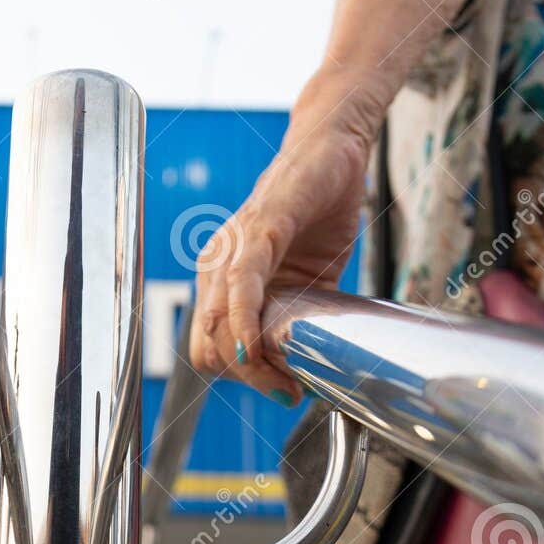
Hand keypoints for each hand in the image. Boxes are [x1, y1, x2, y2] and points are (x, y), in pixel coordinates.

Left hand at [190, 127, 369, 399]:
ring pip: (218, 326)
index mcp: (222, 281)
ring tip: (287, 379)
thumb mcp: (311, 281)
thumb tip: (304, 374)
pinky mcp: (258, 227)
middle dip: (248, 378)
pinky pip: (240, 282)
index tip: (284, 391)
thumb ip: (299, 319)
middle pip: (208, 348)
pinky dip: (243, 320)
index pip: (210, 349)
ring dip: (249, 361)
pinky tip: (255, 344)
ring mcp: (232, 247)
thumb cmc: (321, 213)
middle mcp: (216, 266)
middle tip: (288, 389)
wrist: (335, 152)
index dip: (243, 378)